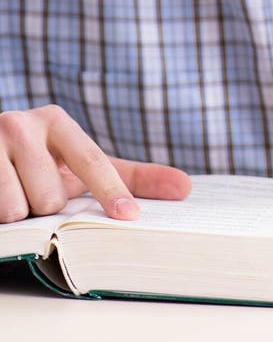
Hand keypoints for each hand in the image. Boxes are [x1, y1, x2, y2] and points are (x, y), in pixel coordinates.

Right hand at [0, 104, 191, 222]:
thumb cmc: (38, 165)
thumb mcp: (79, 165)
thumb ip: (130, 177)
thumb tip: (185, 188)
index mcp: (56, 121)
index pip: (93, 160)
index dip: (111, 191)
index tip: (130, 217)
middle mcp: (23, 124)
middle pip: (52, 196)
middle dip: (46, 207)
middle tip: (36, 192)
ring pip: (22, 209)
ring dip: (21, 216)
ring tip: (14, 194)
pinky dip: (1, 220)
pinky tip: (0, 200)